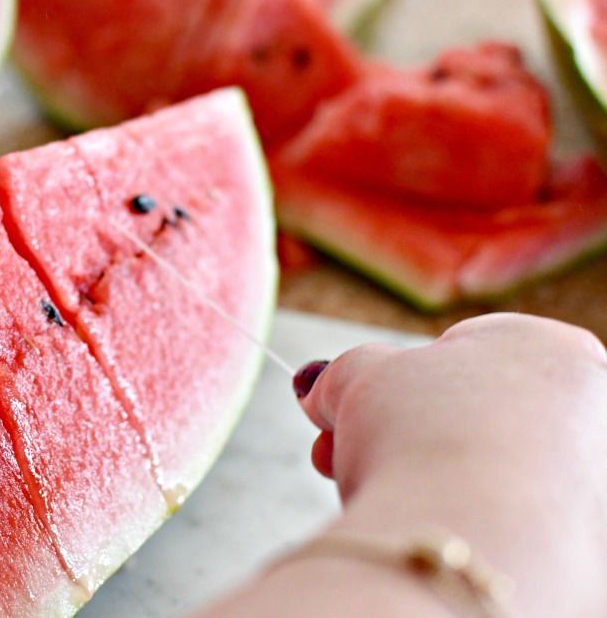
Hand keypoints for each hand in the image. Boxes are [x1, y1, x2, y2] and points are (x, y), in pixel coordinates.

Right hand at [297, 313, 606, 615]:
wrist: (463, 539)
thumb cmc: (421, 441)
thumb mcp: (359, 377)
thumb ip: (343, 372)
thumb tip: (318, 387)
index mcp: (553, 348)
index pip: (463, 354)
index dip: (397, 386)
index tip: (355, 415)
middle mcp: (592, 410)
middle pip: (479, 416)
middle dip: (407, 436)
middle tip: (350, 458)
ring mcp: (594, 482)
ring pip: (494, 474)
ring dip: (434, 480)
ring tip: (387, 498)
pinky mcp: (585, 547)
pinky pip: (509, 527)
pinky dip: (469, 529)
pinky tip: (432, 535)